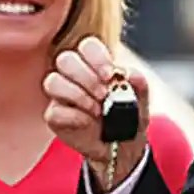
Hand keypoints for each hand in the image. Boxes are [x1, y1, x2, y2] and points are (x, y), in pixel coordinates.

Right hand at [44, 36, 150, 192]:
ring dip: (77, 95)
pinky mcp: (55, 117)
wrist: (122, 147)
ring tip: (97, 110)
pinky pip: (54, 111)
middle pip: (65, 59)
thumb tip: (129, 73)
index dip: (96, 57)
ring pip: (52, 81)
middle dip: (86, 76)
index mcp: (95, 65)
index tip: (110, 75)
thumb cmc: (128, 118)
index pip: (87, 46)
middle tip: (104, 94)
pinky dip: (73, 117)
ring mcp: (62, 96)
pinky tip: (87, 122)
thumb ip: (138, 83)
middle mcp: (74, 76)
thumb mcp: (141, 100)